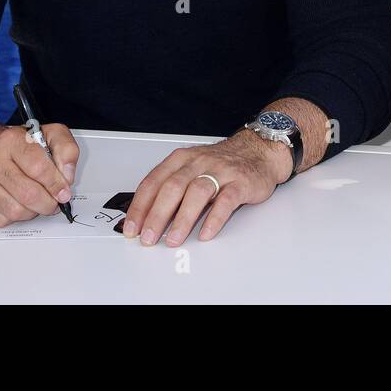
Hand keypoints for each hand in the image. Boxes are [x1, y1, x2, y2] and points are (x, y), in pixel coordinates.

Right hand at [0, 123, 78, 227]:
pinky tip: (17, 203)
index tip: (64, 192)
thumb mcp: (50, 136)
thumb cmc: (20, 146)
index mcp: (12, 141)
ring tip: (35, 200)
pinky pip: (2, 220)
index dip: (56, 184)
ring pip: (16, 211)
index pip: (39, 168)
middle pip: (28, 194)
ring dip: (32, 211)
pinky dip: (15, 217)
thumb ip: (66, 150)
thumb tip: (67, 176)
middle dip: (48, 203)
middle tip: (53, 201)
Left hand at [122, 131, 290, 246]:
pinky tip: (206, 233)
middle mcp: (198, 162)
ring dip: (183, 219)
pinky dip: (214, 218)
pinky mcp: (241, 182)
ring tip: (174, 239)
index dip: (140, 206)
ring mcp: (221, 171)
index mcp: (181, 159)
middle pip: (172, 187)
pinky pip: (226, 200)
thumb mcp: (191, 168)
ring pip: (197, 192)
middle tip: (148, 237)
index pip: (153, 182)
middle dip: (157, 215)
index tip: (132, 227)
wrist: (258, 150)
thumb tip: (146, 217)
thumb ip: (171, 187)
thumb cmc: (220, 164)